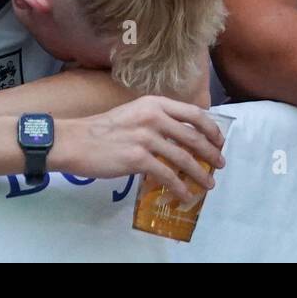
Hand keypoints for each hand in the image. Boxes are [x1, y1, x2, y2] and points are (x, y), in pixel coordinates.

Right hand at [57, 96, 224, 202]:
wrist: (76, 140)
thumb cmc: (104, 129)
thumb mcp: (135, 112)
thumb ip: (158, 119)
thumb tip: (181, 135)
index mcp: (156, 103)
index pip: (194, 113)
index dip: (211, 128)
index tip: (219, 140)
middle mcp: (154, 117)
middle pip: (193, 136)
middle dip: (211, 152)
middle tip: (220, 163)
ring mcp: (146, 138)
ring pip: (183, 158)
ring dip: (200, 173)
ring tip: (209, 183)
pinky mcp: (137, 159)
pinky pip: (166, 175)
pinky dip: (179, 186)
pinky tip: (185, 194)